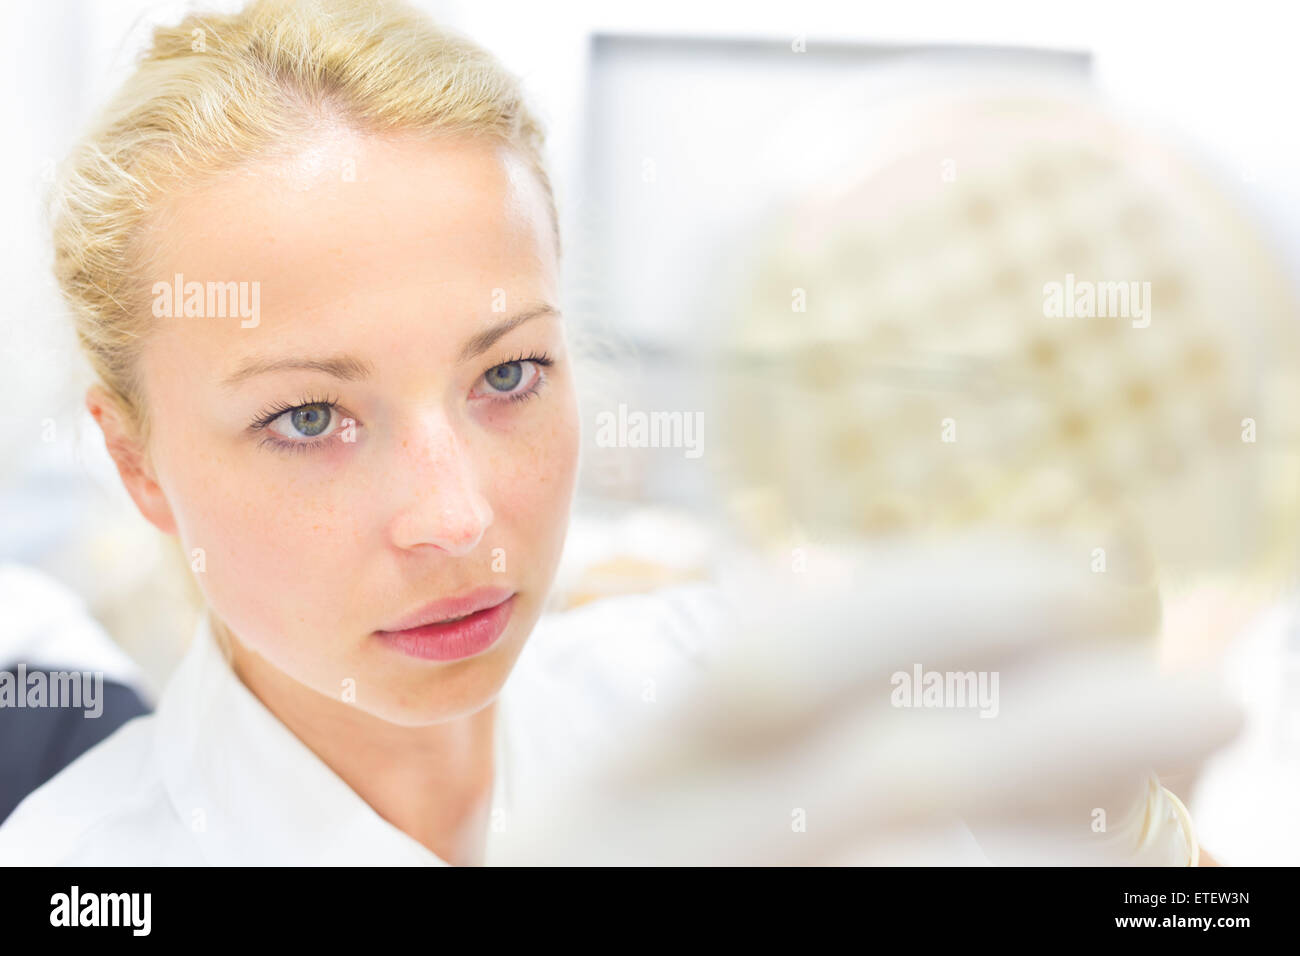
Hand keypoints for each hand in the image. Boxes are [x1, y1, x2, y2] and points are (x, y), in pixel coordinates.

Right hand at [488, 532, 1241, 864]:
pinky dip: (1031, 909)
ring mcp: (707, 928)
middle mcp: (657, 857)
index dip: (938, 605)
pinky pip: (920, 949)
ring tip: (1176, 826)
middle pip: (877, 785)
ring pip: (914, 882)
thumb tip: (1001, 663)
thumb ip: (765, 737)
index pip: (769, 662)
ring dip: (1069, 850)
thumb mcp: (656, 802)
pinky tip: (1099, 890)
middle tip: (1211, 698)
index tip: (1083, 579)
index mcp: (621, 779)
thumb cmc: (632, 881)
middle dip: (1060, 735)